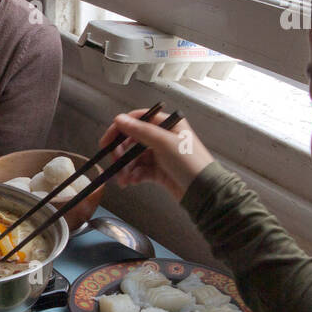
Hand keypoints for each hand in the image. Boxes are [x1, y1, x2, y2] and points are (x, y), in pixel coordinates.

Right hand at [99, 109, 213, 200]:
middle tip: (114, 161)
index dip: (120, 128)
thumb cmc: (191, 163)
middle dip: (121, 152)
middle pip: (133, 139)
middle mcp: (163, 137)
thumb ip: (140, 130)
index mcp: (168, 124)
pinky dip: (133, 176)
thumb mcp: (164, 143)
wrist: (204, 191)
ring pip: (134, 158)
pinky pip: (139, 170)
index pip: (138, 119)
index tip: (107, 140)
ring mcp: (160, 155)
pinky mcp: (159, 171)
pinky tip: (132, 182)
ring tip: (123, 179)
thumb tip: (120, 119)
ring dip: (126, 168)